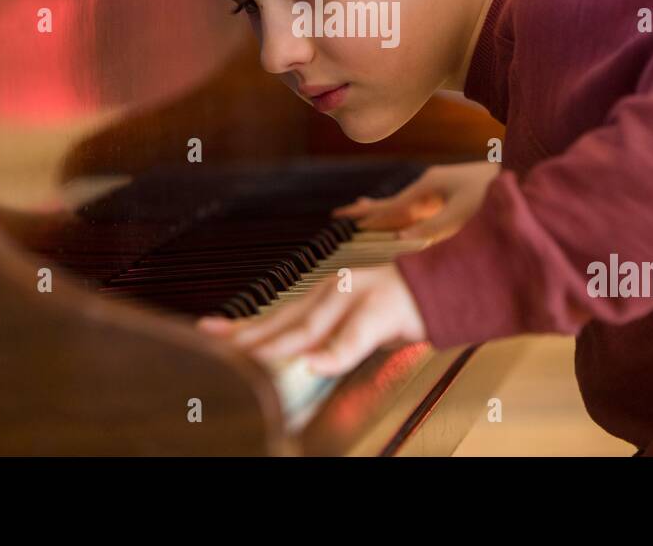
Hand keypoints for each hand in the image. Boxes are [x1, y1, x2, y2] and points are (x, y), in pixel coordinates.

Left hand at [195, 264, 426, 375]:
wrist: (446, 287)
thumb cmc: (400, 309)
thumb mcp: (356, 322)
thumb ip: (328, 337)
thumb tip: (299, 362)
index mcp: (324, 294)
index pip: (275, 315)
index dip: (242, 327)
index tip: (206, 333)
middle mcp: (333, 291)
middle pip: (283, 322)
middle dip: (248, 339)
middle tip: (214, 351)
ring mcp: (355, 298)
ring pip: (309, 328)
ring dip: (278, 348)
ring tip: (249, 363)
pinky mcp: (381, 311)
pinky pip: (354, 338)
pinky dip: (333, 354)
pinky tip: (314, 365)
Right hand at [330, 161, 499, 241]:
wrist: (523, 181)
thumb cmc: (495, 195)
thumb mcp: (463, 213)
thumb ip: (432, 227)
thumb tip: (400, 239)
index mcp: (429, 185)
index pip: (390, 205)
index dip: (367, 215)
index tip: (341, 218)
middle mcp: (432, 186)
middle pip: (394, 202)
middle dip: (369, 210)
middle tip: (341, 214)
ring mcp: (443, 191)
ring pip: (407, 206)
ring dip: (386, 212)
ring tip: (364, 213)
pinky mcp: (454, 199)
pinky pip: (422, 210)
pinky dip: (406, 216)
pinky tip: (404, 222)